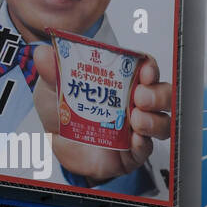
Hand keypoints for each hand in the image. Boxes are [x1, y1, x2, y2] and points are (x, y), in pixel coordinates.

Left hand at [33, 51, 172, 183]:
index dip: (150, 68)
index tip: (145, 70)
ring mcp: (137, 129)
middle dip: (157, 95)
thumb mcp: (53, 87)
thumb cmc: (64, 112)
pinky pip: (146, 149)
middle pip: (163, 96)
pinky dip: (143, 144)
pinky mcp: (132, 152)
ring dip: (155, 120)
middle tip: (140, 96)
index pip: (147, 69)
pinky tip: (135, 139)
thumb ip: (51, 71)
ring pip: (163, 123)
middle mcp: (136, 103)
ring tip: (137, 120)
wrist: (56, 145)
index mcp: (122, 81)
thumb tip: (43, 53)